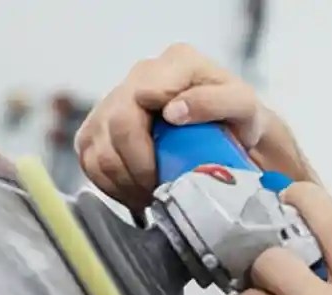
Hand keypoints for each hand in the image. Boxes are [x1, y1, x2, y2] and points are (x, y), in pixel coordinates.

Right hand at [74, 43, 312, 210]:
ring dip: (121, 181)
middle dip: (136, 168)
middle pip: (114, 126)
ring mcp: (116, 99)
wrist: (227, 133)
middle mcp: (141, 75)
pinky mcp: (100, 126)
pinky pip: (88, 158)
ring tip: (148, 194)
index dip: (148, 142)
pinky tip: (133, 190)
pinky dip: (108, 183)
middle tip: (157, 190)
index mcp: (176, 64)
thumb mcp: (243, 109)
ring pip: (96, 147)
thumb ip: (214, 101)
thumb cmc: (238, 121)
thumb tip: (172, 110)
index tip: (166, 171)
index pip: (140, 96)